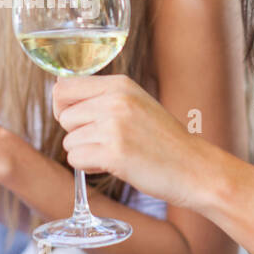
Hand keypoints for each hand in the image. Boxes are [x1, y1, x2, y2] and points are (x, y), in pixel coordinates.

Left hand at [52, 74, 212, 209]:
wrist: (195, 168)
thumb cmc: (163, 140)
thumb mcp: (135, 103)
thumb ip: (101, 96)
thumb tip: (58, 87)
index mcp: (120, 84)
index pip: (63, 87)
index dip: (63, 107)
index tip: (79, 121)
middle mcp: (115, 100)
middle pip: (64, 117)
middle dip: (78, 134)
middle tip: (106, 142)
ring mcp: (114, 126)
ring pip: (69, 141)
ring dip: (86, 153)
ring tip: (116, 153)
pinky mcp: (114, 153)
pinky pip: (76, 160)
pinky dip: (90, 168)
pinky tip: (115, 165)